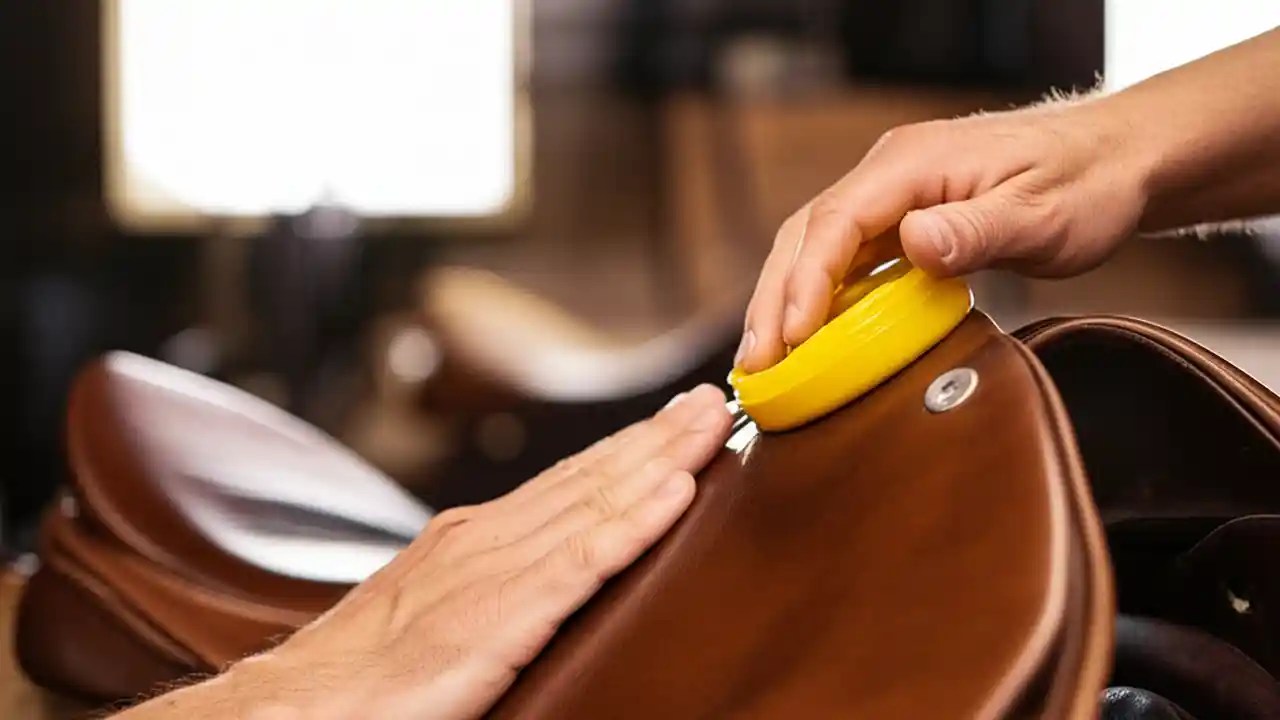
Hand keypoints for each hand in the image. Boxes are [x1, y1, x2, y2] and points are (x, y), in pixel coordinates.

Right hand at [116, 384, 732, 719]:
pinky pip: (587, 559)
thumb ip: (485, 586)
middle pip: (592, 478)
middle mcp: (489, 538)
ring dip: (664, 456)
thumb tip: (531, 578)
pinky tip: (680, 490)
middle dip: (657, 436)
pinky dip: (637, 519)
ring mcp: (498, 571)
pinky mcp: (506, 617)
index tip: (677, 422)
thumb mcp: (431, 610)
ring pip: (599, 501)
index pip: (567, 483)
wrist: (295, 706)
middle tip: (713, 400)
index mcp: (473, 538)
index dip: (628, 450)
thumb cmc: (361, 674)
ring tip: (714, 421)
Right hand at [736, 96, 1149, 372]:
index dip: (806, 281)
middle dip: (774, 300)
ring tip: (765, 362)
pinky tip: (808, 337)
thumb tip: (912, 242)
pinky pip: (843, 259)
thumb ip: (975, 229)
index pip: (834, 221)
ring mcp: (891, 196)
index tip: (793, 336)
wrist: (1112, 160)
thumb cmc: (1083, 183)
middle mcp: (889, 174)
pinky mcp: (900, 220)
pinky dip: (817, 299)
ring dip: (785, 302)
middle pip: (806, 235)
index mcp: (911, 163)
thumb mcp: (1040, 212)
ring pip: (815, 248)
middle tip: (756, 365)